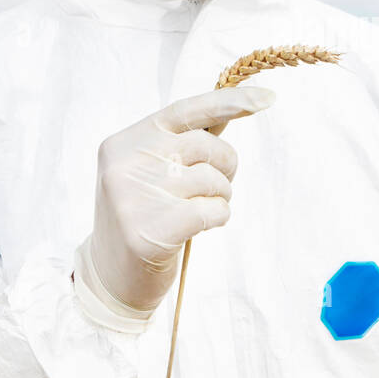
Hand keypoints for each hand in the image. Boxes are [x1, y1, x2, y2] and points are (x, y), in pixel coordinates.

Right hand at [74, 86, 276, 327]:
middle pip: (205, 145)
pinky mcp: (150, 230)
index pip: (183, 110)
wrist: (111, 278)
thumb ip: (181, 144)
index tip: (267, 99)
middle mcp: (126, 164)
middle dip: (226, 165)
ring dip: (221, 196)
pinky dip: (218, 217)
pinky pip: (213, 210)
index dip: (229, 102)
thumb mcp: (150, 172)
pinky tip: (199, 227)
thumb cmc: (143, 218)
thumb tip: (231, 111)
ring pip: (213, 179)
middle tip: (217, 185)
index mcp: (124, 142)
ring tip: (200, 209)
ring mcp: (135, 197)